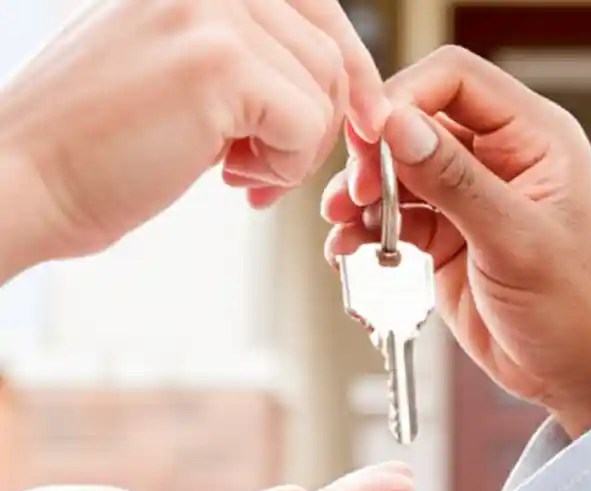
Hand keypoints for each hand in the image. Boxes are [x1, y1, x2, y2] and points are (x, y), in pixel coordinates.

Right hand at [0, 0, 387, 278]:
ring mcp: (212, 11)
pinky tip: (231, 177)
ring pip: (324, 87)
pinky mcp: (218, 61)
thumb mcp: (179, 71)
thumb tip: (341, 83)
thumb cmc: (97, 142)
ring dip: (297, 147)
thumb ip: (249, 57)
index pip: (315, 6)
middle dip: (325, 119)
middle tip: (280, 165)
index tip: (363, 119)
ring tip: (240, 170)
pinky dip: (284, 165)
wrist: (25, 179)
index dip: (351, 66)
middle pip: (329, 47)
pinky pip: (306, 123)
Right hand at [322, 46, 590, 436]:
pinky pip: (397, 215)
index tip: (368, 136)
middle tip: (356, 190)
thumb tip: (397, 127)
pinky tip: (350, 248)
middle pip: (419, 119)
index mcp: (537, 139)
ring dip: (365, 193)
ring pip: (400, 169)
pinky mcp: (450, 236)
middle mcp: (503, 158)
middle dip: (377, 151)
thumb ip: (455, 182)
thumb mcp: (517, 242)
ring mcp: (474, 197)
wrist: (586, 377)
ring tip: (345, 223)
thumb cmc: (581, 309)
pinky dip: (368, 228)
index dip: (404, 96)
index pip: (456, 79)